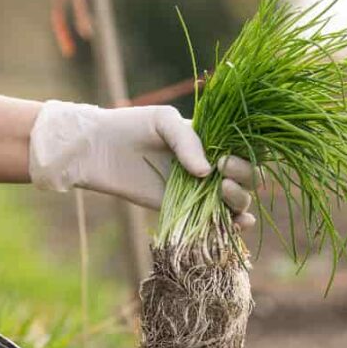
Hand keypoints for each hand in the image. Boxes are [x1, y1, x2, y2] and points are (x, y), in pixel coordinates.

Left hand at [28, 101, 257, 228]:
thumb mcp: (162, 121)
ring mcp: (196, 190)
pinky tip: (234, 224)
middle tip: (222, 171)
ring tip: (222, 191)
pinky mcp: (180, 210)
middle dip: (243, 177)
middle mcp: (209, 166)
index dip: (249, 154)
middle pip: (246, 178)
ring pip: (234, 201)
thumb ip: (187, 141)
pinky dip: (229, 226)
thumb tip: (207, 172)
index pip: (246, 149)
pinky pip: (211, 221)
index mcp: (211, 139)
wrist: (97, 150)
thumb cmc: (130, 126)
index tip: (229, 155)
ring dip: (240, 200)